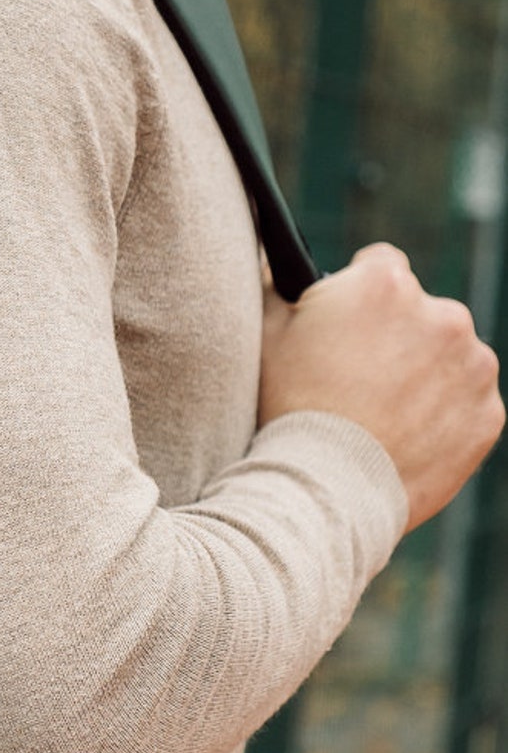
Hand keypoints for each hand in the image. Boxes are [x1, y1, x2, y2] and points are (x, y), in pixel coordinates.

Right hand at [259, 243, 502, 532]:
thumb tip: (278, 261)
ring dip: (425, 375)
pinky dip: (444, 417)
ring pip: (450, 358)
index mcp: (386, 284)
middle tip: (356, 379)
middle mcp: (443, 314)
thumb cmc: (288, 407)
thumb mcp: (266, 332)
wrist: (325, 490)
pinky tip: (404, 437)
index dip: (358, 296)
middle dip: (397, 336)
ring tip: (381, 414)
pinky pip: (467, 404)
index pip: (381, 265)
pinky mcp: (488, 414)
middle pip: (422, 312)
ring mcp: (474, 366)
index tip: (346, 325)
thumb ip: (280, 284)